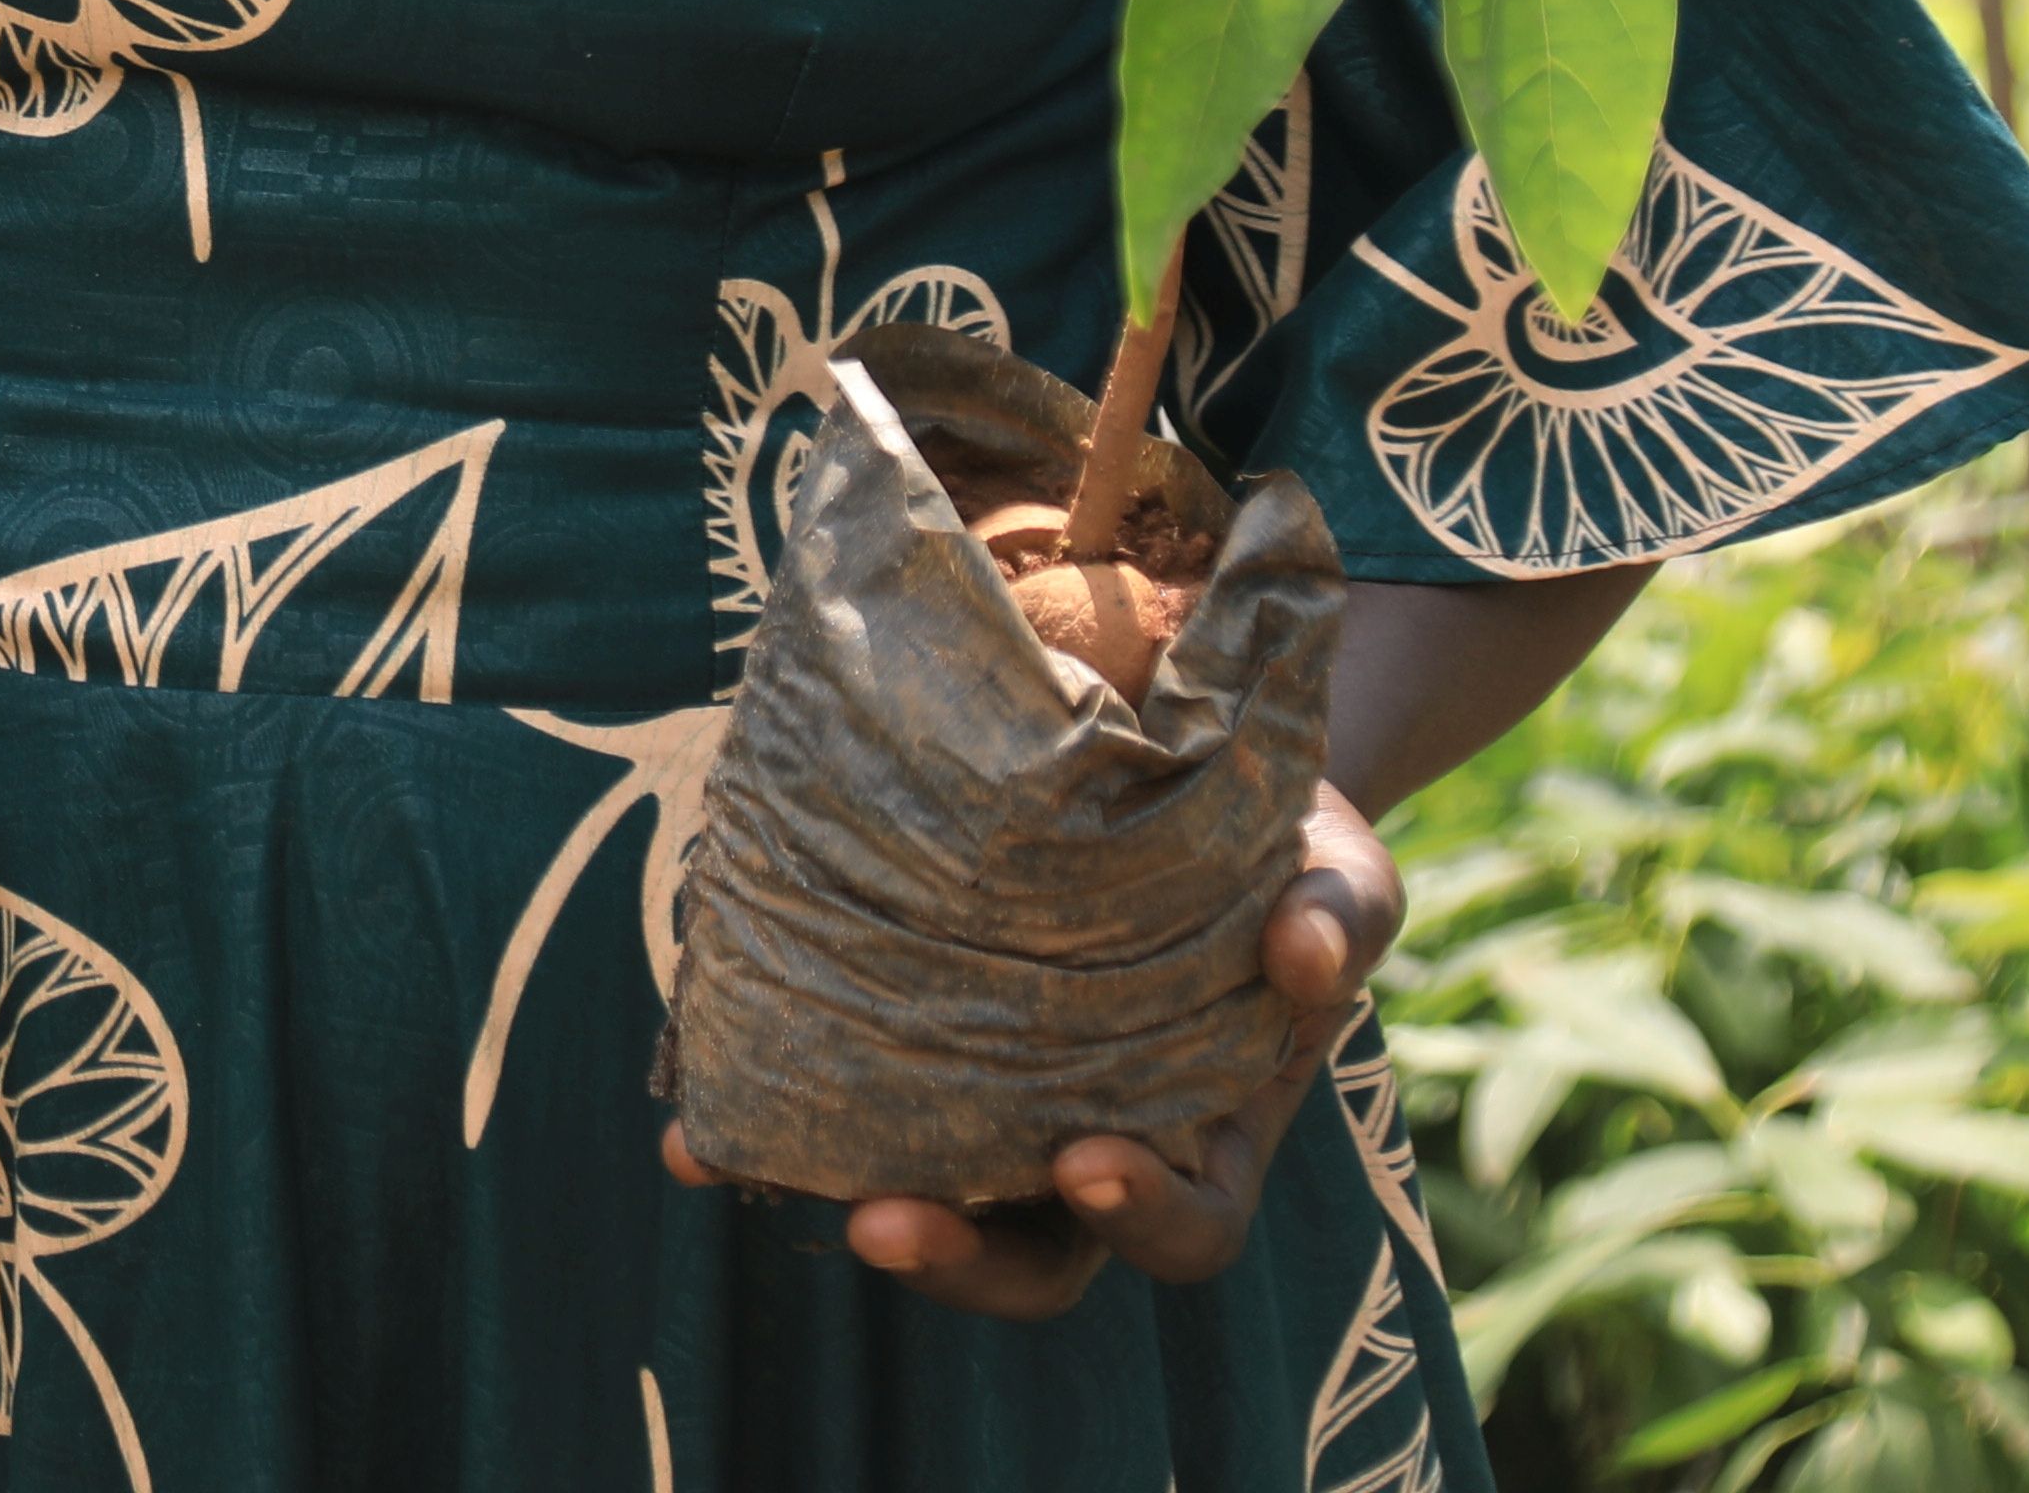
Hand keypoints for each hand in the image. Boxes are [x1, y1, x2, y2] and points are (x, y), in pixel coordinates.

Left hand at [657, 782, 1406, 1318]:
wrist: (1192, 772)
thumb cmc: (1284, 847)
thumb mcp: (1340, 867)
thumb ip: (1339, 913)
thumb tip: (1309, 959)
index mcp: (1206, 1137)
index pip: (1180, 1227)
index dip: (1136, 1213)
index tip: (1085, 1157)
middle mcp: (1096, 1147)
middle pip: (1029, 1256)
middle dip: (954, 1255)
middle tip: (882, 1217)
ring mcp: (999, 1106)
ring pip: (916, 1194)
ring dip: (829, 1191)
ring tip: (733, 1154)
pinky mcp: (918, 1048)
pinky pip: (841, 1105)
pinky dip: (762, 1115)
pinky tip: (687, 1120)